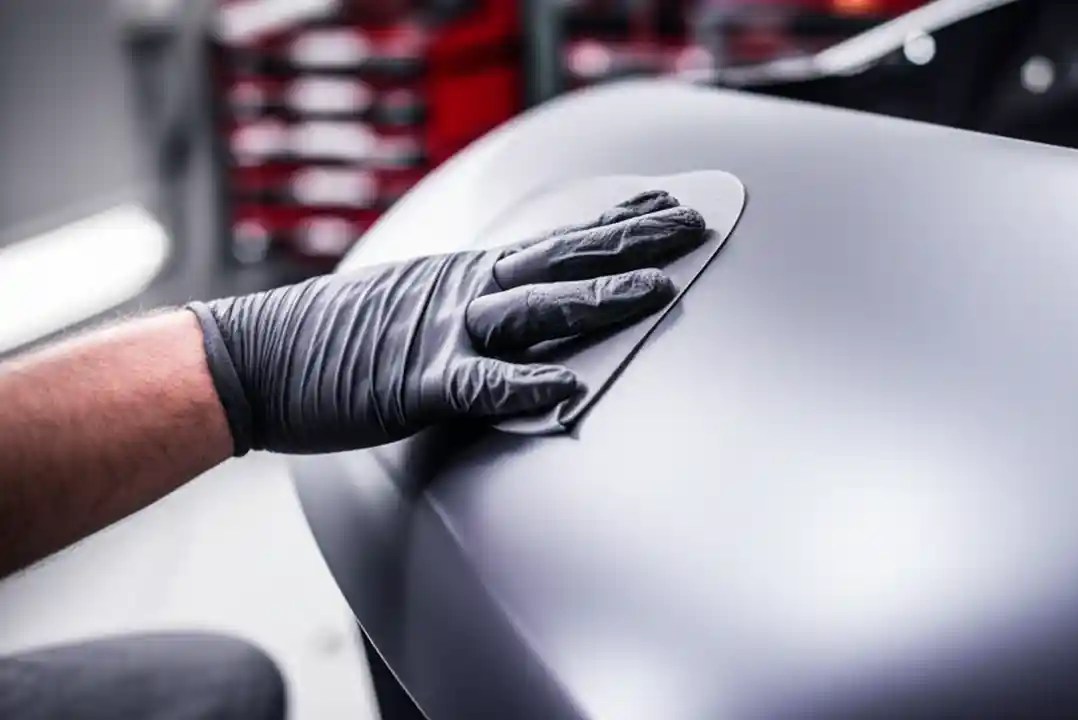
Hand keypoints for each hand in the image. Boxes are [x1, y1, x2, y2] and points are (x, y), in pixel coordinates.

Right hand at [188, 191, 705, 454]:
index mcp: (469, 273)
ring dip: (596, 297)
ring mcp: (443, 333)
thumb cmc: (340, 338)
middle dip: (631, 241)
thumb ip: (474, 303)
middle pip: (563, 258)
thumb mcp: (419, 303)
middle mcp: (466, 290)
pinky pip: (479, 386)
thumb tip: (520, 304)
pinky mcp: (415, 385)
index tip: (669, 201)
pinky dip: (523, 387)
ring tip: (656, 291)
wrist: (255, 357)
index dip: (617, 219)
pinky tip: (567, 390)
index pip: (559, 238)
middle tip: (694, 225)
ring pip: (534, 309)